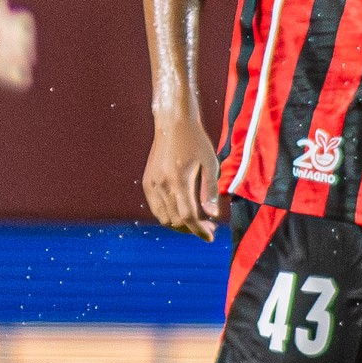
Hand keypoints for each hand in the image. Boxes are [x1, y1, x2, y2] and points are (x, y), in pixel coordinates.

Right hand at [143, 116, 223, 238]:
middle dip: (193, 229)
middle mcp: (162, 185)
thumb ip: (210, 190)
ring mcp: (152, 184)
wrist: (173, 125)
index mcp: (179, 181)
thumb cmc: (196, 142)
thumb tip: (213, 215)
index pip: (188, 217)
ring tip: (196, 222)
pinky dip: (168, 216)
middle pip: (176, 220)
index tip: (210, 237)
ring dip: (180, 225)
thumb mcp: (210, 163)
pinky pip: (156, 208)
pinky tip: (182, 212)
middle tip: (209, 227)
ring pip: (163, 218)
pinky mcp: (147, 182)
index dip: (199, 230)